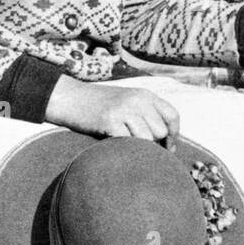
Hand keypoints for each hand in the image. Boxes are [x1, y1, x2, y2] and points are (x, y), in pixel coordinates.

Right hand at [45, 78, 180, 147]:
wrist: (69, 97)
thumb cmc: (98, 105)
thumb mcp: (127, 101)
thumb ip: (145, 113)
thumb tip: (166, 141)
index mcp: (145, 94)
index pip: (172, 115)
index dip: (174, 135)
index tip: (168, 149)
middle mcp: (137, 100)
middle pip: (160, 131)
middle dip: (154, 144)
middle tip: (141, 150)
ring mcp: (124, 109)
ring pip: (146, 139)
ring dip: (138, 148)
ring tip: (125, 146)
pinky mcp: (110, 120)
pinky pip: (127, 142)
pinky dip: (123, 148)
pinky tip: (114, 145)